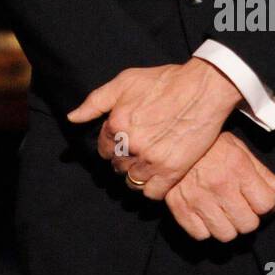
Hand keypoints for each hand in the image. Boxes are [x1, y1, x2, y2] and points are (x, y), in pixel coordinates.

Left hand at [67, 58, 244, 199]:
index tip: (125, 141)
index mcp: (116, 123)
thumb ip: (95, 101)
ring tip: (147, 163)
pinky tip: (158, 175)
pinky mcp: (172, 171)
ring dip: (137, 174)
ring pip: (132, 181)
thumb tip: (72, 118)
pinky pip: (152, 193)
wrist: (202, 89)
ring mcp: (151, 159)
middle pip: (117, 166)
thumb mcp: (125, 81)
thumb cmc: (163, 81)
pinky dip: (152, 188)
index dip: (113, 145)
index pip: (104, 149)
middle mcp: (130, 144)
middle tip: (139, 151)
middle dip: (124, 160)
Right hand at [164, 131, 274, 241]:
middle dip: (247, 217)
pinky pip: (201, 235)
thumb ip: (264, 173)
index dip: (264, 204)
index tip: (256, 198)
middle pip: (248, 225)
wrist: (169, 139)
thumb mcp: (239, 150)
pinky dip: (204, 229)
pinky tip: (204, 213)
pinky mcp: (179, 207)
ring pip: (226, 235)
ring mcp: (198, 198)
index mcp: (237, 168)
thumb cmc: (209, 145)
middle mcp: (219, 185)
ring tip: (221, 211)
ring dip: (227, 226)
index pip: (266, 205)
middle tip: (238, 205)